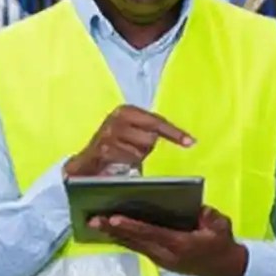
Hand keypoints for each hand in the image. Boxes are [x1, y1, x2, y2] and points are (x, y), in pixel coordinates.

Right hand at [65, 105, 193, 177]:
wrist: (85, 165)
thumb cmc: (115, 148)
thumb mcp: (134, 135)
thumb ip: (152, 132)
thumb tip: (186, 140)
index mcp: (127, 110)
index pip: (157, 121)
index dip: (175, 133)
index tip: (191, 142)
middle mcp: (117, 117)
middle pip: (151, 138)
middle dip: (145, 148)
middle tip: (131, 150)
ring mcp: (108, 132)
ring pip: (140, 150)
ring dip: (135, 158)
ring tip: (122, 157)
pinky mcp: (103, 149)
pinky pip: (128, 160)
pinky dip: (127, 164)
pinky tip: (117, 164)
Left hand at [93, 207, 248, 275]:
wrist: (223, 269)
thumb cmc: (221, 243)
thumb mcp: (219, 224)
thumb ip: (205, 214)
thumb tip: (189, 205)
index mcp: (181, 245)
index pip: (152, 233)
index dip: (132, 226)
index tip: (114, 218)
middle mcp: (167, 255)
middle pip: (136, 241)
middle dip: (114, 230)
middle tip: (93, 220)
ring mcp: (161, 260)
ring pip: (134, 246)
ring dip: (114, 235)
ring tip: (95, 224)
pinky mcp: (159, 261)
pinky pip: (138, 248)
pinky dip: (124, 239)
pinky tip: (110, 231)